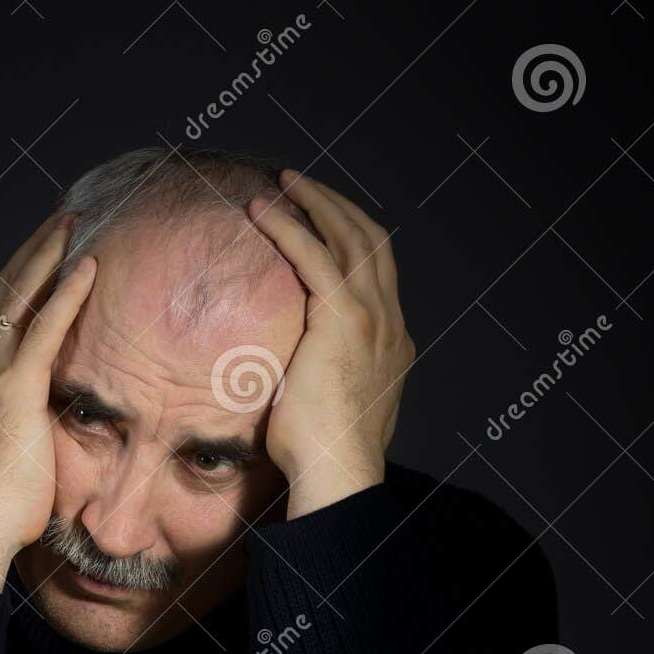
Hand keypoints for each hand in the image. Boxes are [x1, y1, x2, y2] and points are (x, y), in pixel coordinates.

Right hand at [0, 212, 96, 589]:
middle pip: (4, 290)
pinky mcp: (16, 389)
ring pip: (20, 296)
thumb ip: (21, 421)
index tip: (44, 251)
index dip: (20, 277)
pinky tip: (87, 265)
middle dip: (34, 250)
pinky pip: (45, 329)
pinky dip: (67, 293)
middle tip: (60, 217)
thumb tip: (43, 419)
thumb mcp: (4, 448)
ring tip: (72, 221)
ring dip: (48, 254)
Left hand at [248, 170, 414, 519]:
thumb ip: (329, 381)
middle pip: (371, 240)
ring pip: (348, 236)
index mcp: (393, 342)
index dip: (352, 237)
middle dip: (337, 206)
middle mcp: (390, 322)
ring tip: (282, 181)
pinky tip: (260, 209)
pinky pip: (312, 256)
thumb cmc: (326, 455)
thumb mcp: (336, 407)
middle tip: (301, 185)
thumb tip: (299, 380)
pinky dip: (287, 226)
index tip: (323, 221)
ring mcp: (371, 317)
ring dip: (314, 202)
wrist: (338, 472)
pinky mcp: (342, 319)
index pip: (379, 271)